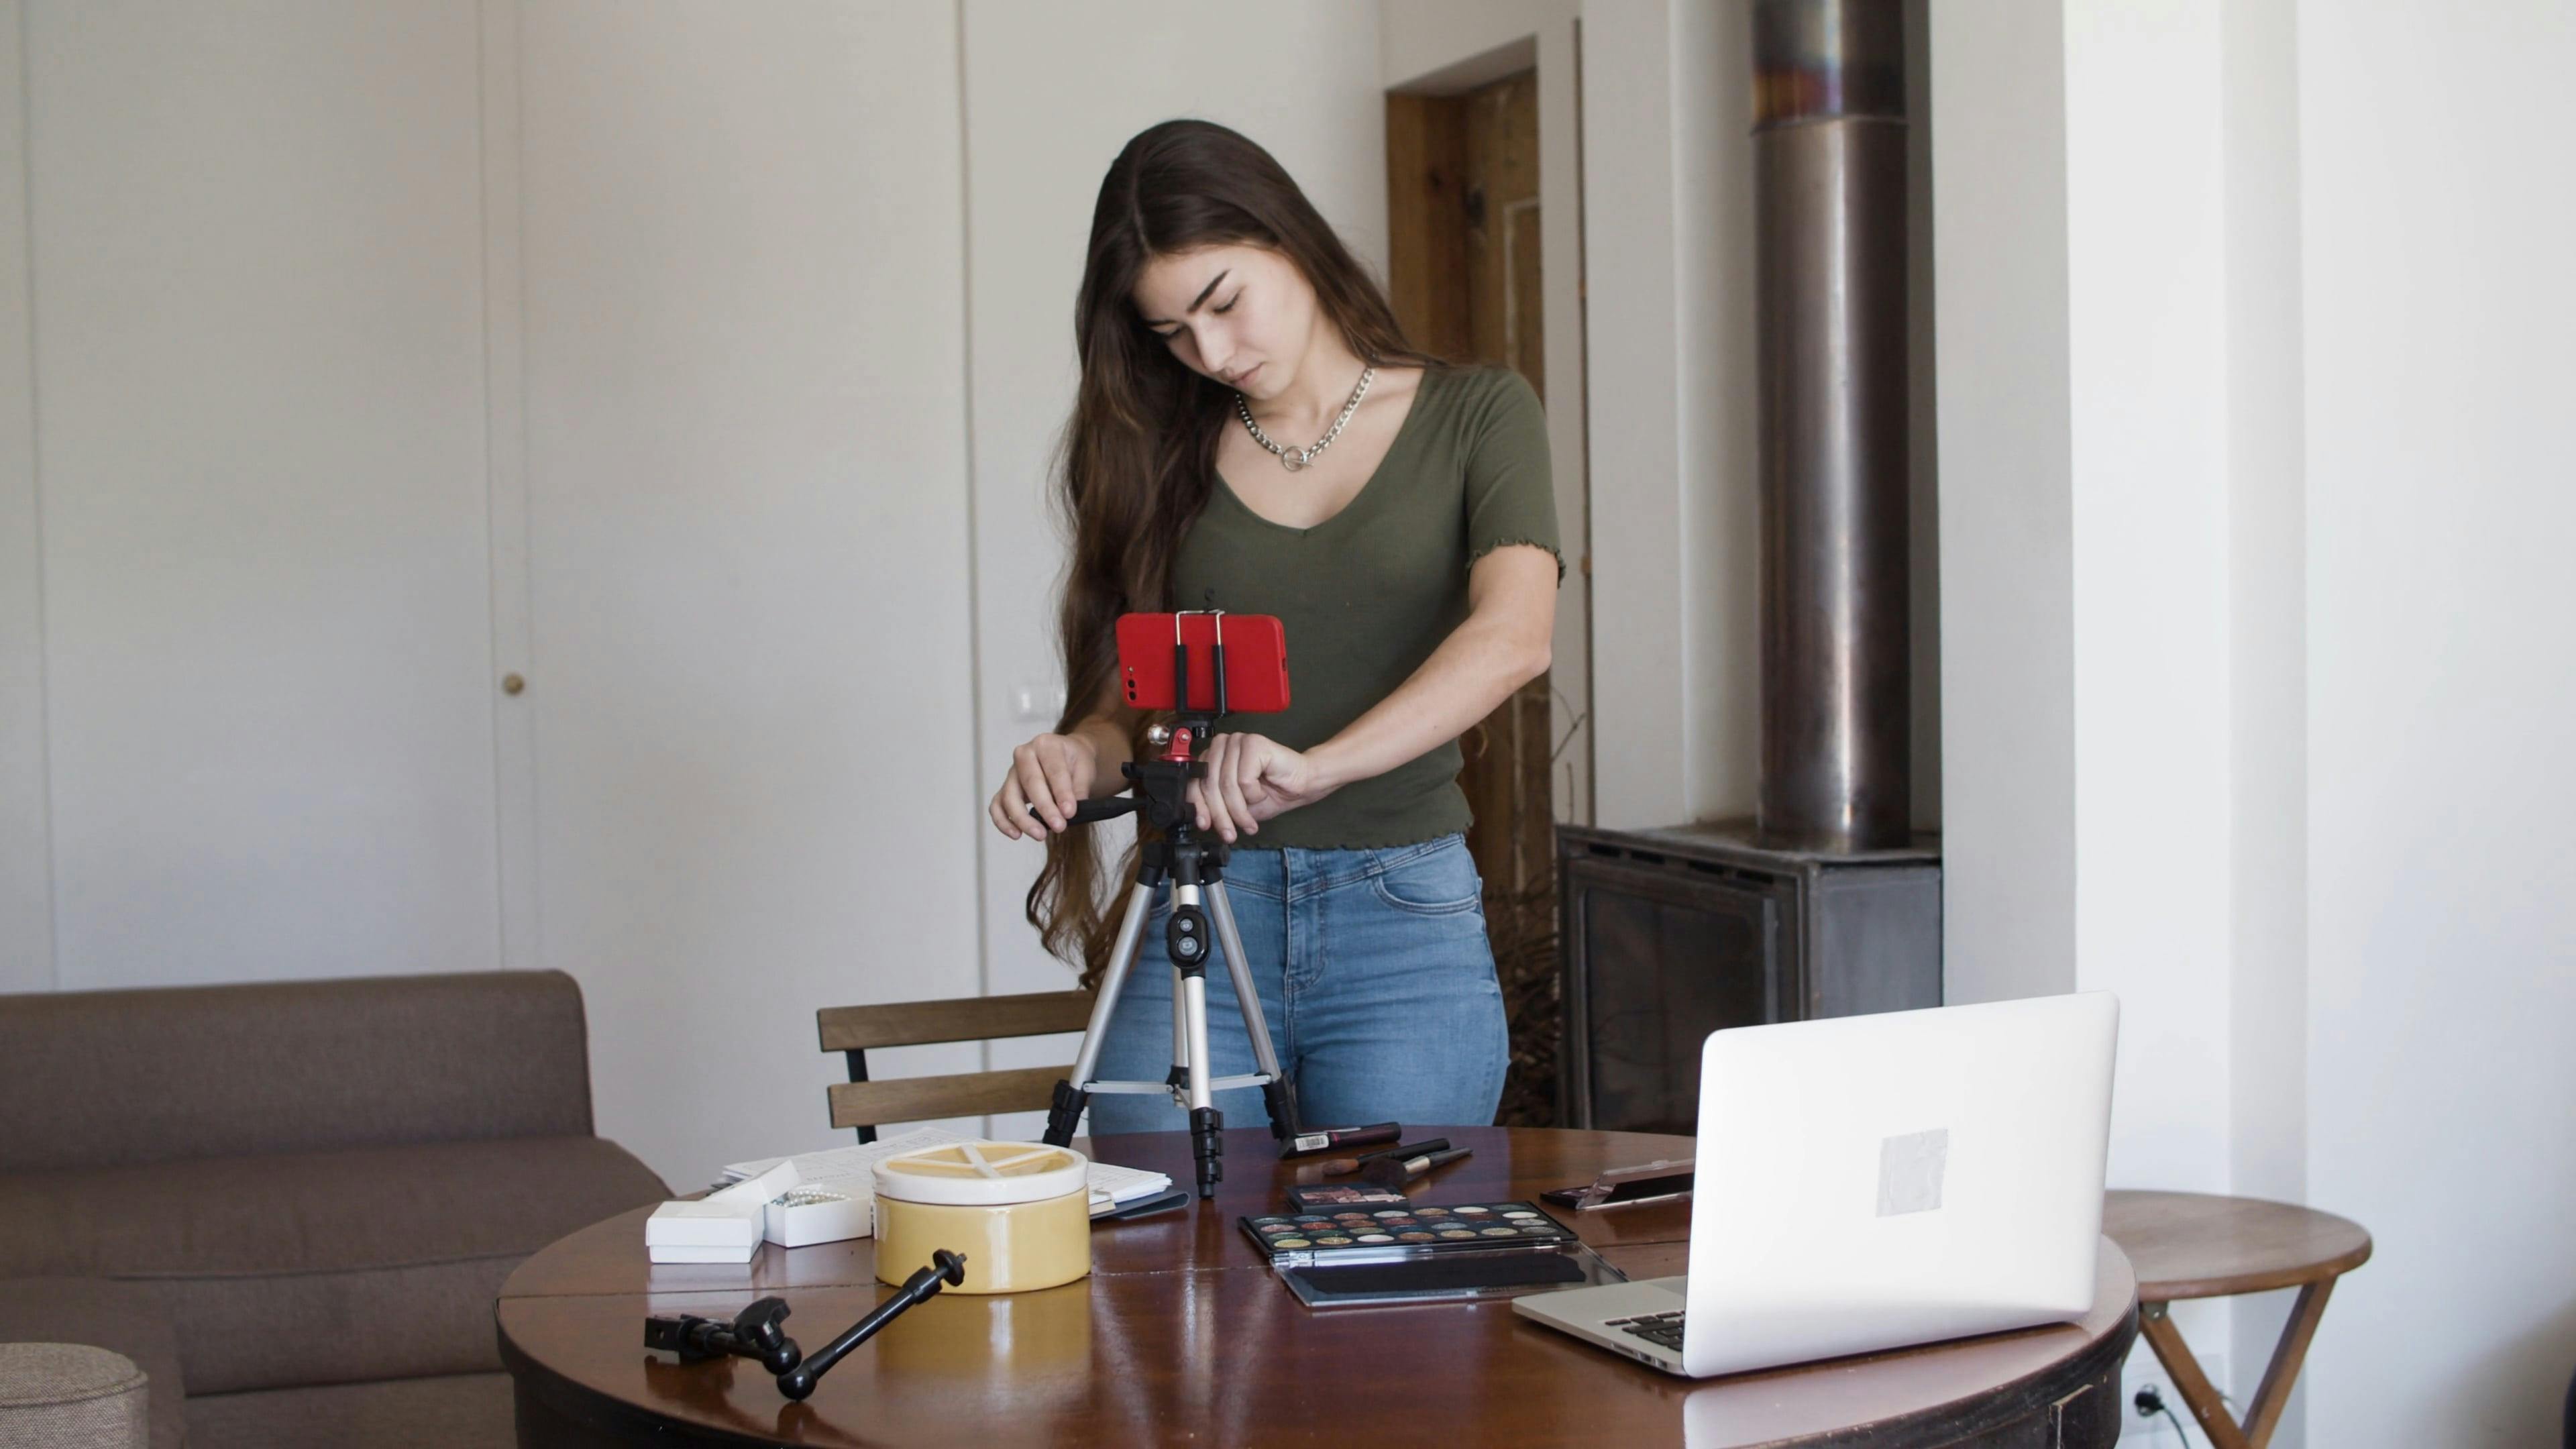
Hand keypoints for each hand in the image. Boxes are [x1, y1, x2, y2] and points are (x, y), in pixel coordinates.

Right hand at [990, 732, 1098, 841]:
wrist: (1065, 757)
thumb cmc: (1074, 761)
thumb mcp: (1085, 768)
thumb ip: (1079, 787)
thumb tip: (1069, 811)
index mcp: (1046, 745)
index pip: (1054, 770)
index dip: (1062, 793)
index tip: (1069, 813)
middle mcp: (1024, 755)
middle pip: (1030, 783)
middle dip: (1045, 808)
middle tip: (1059, 827)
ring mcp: (1012, 773)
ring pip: (1010, 797)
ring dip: (1023, 819)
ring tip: (1040, 835)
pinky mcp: (1005, 789)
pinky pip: (997, 806)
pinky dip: (1003, 822)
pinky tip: (1016, 834)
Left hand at [1189, 732, 1336, 842]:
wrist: (1302, 784)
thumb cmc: (1271, 792)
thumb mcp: (1235, 806)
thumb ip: (1215, 807)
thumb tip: (1199, 820)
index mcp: (1214, 756)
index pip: (1195, 781)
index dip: (1199, 806)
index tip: (1204, 825)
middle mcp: (1223, 744)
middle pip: (1210, 784)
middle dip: (1220, 814)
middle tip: (1230, 833)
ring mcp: (1238, 741)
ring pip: (1226, 784)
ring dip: (1239, 810)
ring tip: (1249, 822)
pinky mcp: (1254, 743)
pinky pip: (1244, 779)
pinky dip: (1254, 794)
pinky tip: (1263, 792)